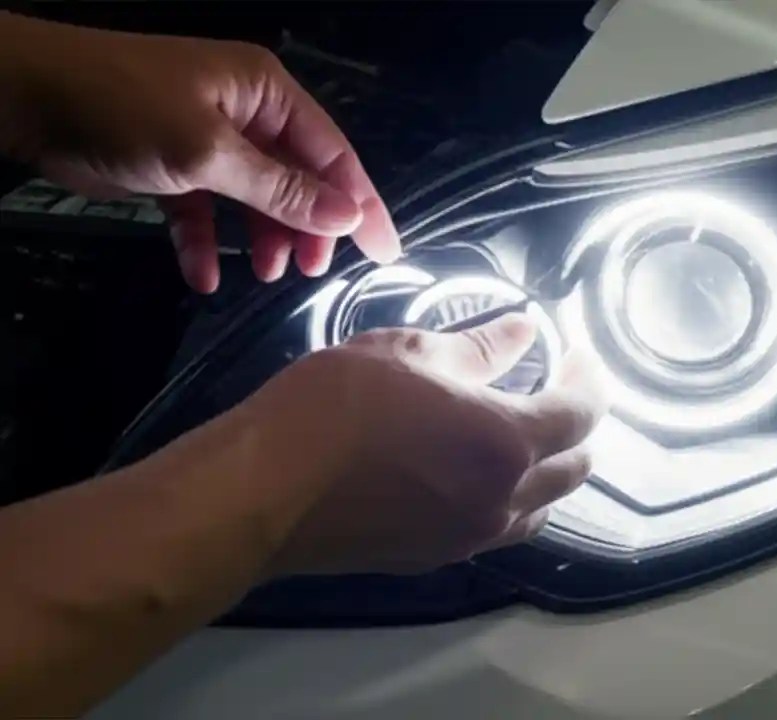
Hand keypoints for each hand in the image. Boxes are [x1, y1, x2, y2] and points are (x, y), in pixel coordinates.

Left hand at [0, 12, 399, 292]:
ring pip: (256, 197)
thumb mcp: (208, 153)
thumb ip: (281, 190)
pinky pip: (207, 209)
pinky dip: (207, 242)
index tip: (385, 254)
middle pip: (298, 178)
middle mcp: (247, 111)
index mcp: (266, 92)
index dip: (361, 205)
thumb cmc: (121, 110)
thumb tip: (348, 218)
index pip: (333, 154)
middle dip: (308, 227)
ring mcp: (209, 136)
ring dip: (262, 239)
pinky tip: (201, 277)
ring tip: (264, 277)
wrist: (22, 94)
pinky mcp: (172, 162)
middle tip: (311, 273)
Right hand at [247, 315, 608, 574]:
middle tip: (555, 387)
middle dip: (578, 425)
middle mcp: (502, 498)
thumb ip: (482, 346)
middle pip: (576, 467)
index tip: (580, 355)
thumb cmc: (336, 406)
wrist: (266, 490)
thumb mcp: (411, 351)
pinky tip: (484, 474)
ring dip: (550, 469)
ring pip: (544, 507)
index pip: (581, 414)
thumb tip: (525, 331)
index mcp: (506, 442)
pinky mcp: (438, 556)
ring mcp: (471, 535)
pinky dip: (514, 499)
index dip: (590, 379)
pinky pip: (502, 529)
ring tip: (526, 433)